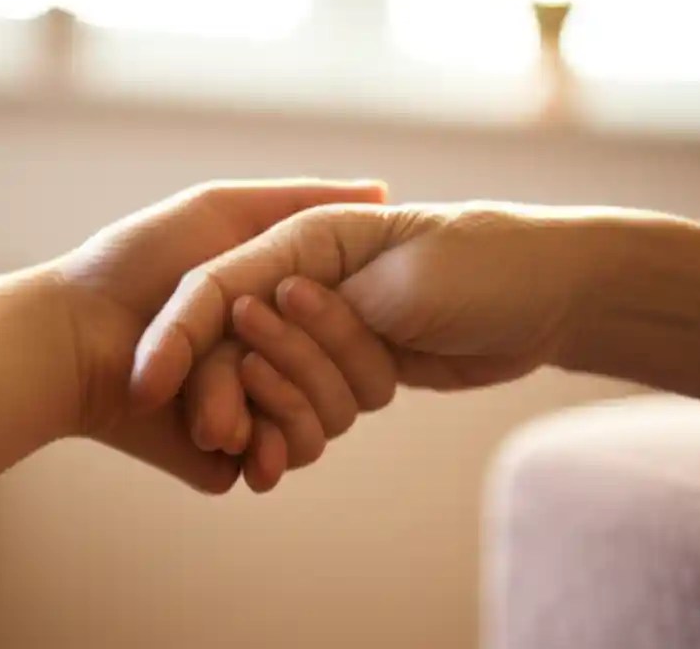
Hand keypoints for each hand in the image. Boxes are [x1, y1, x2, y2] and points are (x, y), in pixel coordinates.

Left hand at [44, 180, 386, 492]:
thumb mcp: (221, 211)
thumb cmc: (136, 263)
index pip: (349, 328)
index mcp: (278, 313)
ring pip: (313, 428)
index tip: (309, 297)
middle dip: (303, 365)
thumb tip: (384, 189)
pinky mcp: (221, 459)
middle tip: (246, 338)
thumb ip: (302, 200)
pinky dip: (263, 450)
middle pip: (340, 382)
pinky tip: (232, 433)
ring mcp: (249, 413)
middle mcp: (270, 364)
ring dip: (278, 407)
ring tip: (226, 387)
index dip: (344, 322)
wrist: (71, 335)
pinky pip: (272, 463)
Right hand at [132, 201, 601, 408]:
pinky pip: (305, 404)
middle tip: (221, 437)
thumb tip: (263, 310)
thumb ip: (331, 298)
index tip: (147, 388)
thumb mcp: (405, 277)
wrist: (552, 294)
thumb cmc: (488, 265)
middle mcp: (307, 278)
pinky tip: (284, 460)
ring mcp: (328, 322)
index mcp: (307, 238)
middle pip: (235, 341)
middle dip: (226, 390)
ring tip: (275, 452)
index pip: (220, 286)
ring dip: (277, 415)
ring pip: (268, 381)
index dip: (179, 337)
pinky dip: (296, 431)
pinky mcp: (351, 361)